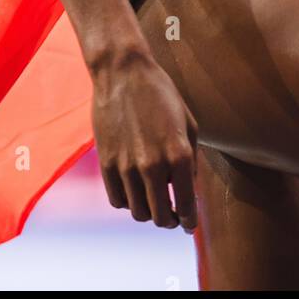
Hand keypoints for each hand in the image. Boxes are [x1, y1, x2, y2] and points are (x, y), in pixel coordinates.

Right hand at [92, 49, 199, 232]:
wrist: (123, 73)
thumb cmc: (161, 94)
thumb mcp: (188, 122)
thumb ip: (192, 159)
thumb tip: (189, 186)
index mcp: (179, 154)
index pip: (187, 205)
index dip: (190, 221)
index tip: (189, 225)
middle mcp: (153, 165)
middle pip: (161, 217)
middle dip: (170, 221)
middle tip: (174, 217)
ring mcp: (127, 167)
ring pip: (139, 212)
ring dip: (149, 212)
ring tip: (154, 202)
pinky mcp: (106, 164)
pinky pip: (117, 200)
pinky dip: (128, 202)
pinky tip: (135, 191)